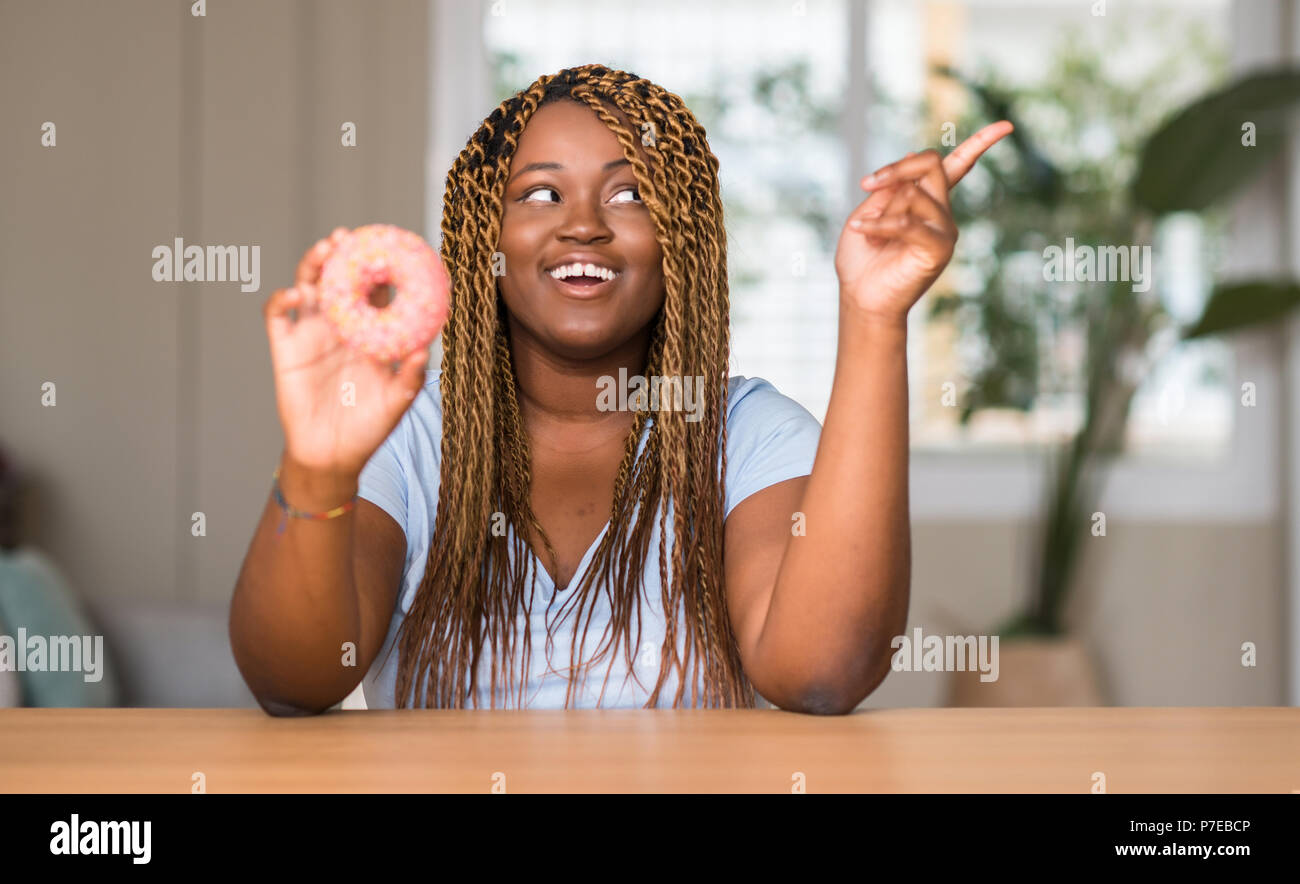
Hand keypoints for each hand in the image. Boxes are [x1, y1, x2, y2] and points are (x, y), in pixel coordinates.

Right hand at [264, 228, 431, 477]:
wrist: (331, 455)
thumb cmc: (368, 428)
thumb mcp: (396, 402)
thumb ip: (410, 377)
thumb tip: (424, 350)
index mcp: (370, 333)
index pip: (376, 292)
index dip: (382, 269)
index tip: (392, 248)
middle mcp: (341, 326)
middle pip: (339, 279)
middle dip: (343, 254)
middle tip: (349, 236)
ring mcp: (311, 333)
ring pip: (308, 286)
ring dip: (314, 264)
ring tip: (325, 250)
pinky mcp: (285, 347)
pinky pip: (277, 314)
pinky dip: (282, 298)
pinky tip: (297, 294)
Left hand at [834, 121, 1013, 324]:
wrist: (860, 297)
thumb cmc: (861, 258)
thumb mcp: (868, 211)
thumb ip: (889, 188)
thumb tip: (910, 157)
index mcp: (927, 201)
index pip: (958, 166)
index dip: (981, 143)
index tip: (1006, 126)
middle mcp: (941, 213)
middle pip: (931, 164)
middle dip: (896, 168)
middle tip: (867, 184)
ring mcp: (944, 230)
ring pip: (915, 193)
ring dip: (883, 210)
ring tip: (867, 231)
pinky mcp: (939, 249)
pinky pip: (908, 222)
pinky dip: (881, 224)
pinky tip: (863, 231)